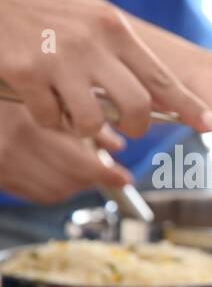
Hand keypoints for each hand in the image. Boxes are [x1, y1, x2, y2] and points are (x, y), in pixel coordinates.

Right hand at [0, 0, 211, 138]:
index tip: (211, 126)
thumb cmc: (44, 17)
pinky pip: (52, 119)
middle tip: (126, 129)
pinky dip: (50, 119)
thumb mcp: (92, 24)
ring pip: (93, 120)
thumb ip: (122, 57)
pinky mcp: (26, 72)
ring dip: (86, 127)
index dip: (189, 107)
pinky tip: (40, 99)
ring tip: (73, 110)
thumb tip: (160, 99)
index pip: (161, 78)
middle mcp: (92, 42)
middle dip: (136, 127)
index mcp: (114, 29)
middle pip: (137, 106)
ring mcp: (58, 57)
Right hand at [0, 104, 132, 203]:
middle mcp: (13, 147)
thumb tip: (115, 146)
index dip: (108, 175)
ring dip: (76, 184)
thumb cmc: (8, 92)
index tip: (125, 177)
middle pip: (72, 181)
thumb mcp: (47, 97)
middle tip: (110, 172)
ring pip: (57, 191)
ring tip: (84, 170)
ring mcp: (2, 164)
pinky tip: (60, 173)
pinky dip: (55, 188)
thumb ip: (82, 121)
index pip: (82, 165)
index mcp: (30, 125)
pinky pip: (37, 193)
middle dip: (94, 178)